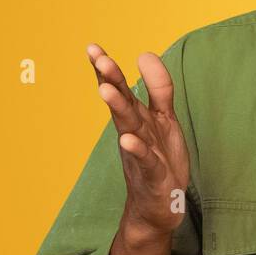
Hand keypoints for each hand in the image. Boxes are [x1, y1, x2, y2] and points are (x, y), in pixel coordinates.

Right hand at [88, 43, 190, 241]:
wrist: (159, 206)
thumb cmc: (158, 159)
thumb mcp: (163, 119)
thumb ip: (158, 89)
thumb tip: (144, 54)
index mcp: (137, 119)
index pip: (120, 90)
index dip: (108, 70)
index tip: (92, 47)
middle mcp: (134, 133)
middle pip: (122, 104)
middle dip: (111, 81)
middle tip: (99, 59)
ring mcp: (141, 155)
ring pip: (130, 129)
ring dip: (119, 109)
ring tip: (106, 90)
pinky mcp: (154, 176)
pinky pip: (146, 160)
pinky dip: (137, 150)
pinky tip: (128, 140)